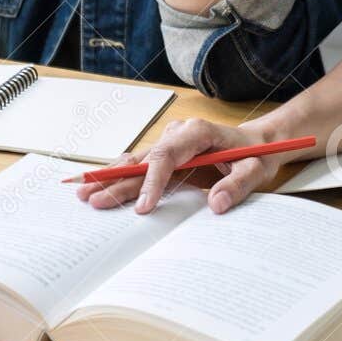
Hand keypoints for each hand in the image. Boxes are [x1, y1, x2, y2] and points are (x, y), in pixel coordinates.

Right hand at [76, 118, 280, 214]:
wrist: (257, 145)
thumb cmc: (255, 155)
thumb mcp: (256, 170)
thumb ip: (237, 186)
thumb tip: (216, 204)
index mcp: (197, 132)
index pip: (165, 156)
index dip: (151, 181)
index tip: (144, 208)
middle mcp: (177, 134)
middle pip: (141, 159)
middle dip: (115, 180)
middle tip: (91, 197)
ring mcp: (168, 144)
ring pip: (134, 162)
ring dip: (110, 179)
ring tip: (84, 193)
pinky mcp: (165, 157)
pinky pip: (140, 168)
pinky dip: (120, 180)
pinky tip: (99, 189)